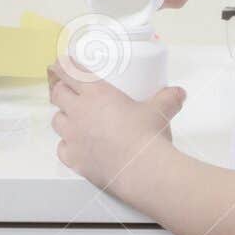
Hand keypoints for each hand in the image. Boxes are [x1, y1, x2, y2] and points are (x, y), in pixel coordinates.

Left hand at [47, 57, 185, 196]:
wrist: (143, 170)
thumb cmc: (148, 137)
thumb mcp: (160, 111)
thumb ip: (168, 98)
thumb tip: (177, 93)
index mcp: (96, 93)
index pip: (70, 72)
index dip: (63, 66)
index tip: (60, 63)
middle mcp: (79, 112)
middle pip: (58, 94)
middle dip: (61, 90)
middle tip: (68, 91)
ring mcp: (73, 136)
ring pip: (57, 120)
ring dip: (63, 117)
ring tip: (74, 119)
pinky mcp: (73, 158)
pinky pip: (62, 148)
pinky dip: (67, 145)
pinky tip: (76, 146)